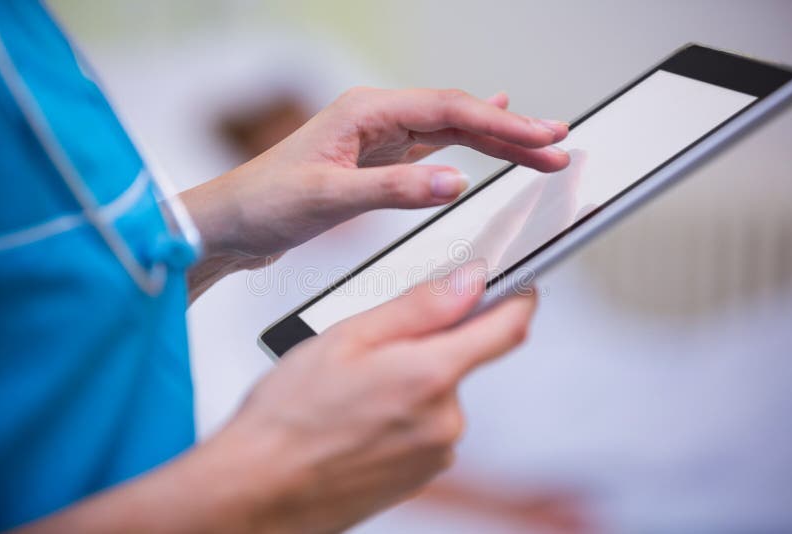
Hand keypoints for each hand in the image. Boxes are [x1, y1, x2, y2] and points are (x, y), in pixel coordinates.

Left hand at [181, 87, 568, 274]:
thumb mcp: (330, 197)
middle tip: (558, 144)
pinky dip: (465, 144)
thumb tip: (455, 182)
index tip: (543, 139)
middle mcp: (376, 117)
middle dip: (510, 130)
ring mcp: (377, 137)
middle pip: (458, 116)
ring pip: (450, 132)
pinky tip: (485, 139)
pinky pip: (432, 146)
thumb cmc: (266, 202)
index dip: (501, 124)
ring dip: (495, 139)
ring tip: (540, 145)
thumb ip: (394, 189)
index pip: (449, 111)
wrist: (232, 221)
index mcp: (366, 112)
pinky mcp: (375, 161)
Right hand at [215, 263, 537, 532]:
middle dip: (428, 345)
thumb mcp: (348, 338)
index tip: (514, 284)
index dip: (518, 298)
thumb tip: (471, 281)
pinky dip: (402, 414)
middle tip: (372, 349)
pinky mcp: (422, 476)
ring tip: (353, 393)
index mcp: (431, 376)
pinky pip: (426, 428)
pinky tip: (358, 419)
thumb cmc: (289, 416)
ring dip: (410, 382)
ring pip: (439, 395)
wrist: (257, 492)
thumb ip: (419, 307)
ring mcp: (436, 454)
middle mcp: (446, 420)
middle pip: (463, 361)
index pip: (507, 328)